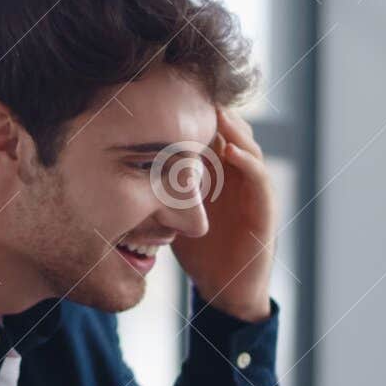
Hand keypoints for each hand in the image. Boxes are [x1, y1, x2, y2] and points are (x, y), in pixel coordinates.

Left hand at [171, 109, 275, 322]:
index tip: (168, 98)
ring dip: (233, 129)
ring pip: (248, 147)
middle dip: (212, 113)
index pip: (209, 134)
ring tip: (214, 112)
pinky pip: (260, 178)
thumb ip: (159, 192)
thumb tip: (120, 175)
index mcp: (219, 175)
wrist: (225, 291)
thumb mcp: (174, 214)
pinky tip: (231, 151)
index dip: (194, 116)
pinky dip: (248, 162)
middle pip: (230, 132)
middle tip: (190, 93)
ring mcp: (255, 190)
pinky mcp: (266, 209)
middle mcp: (239, 176)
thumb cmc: (201, 253)